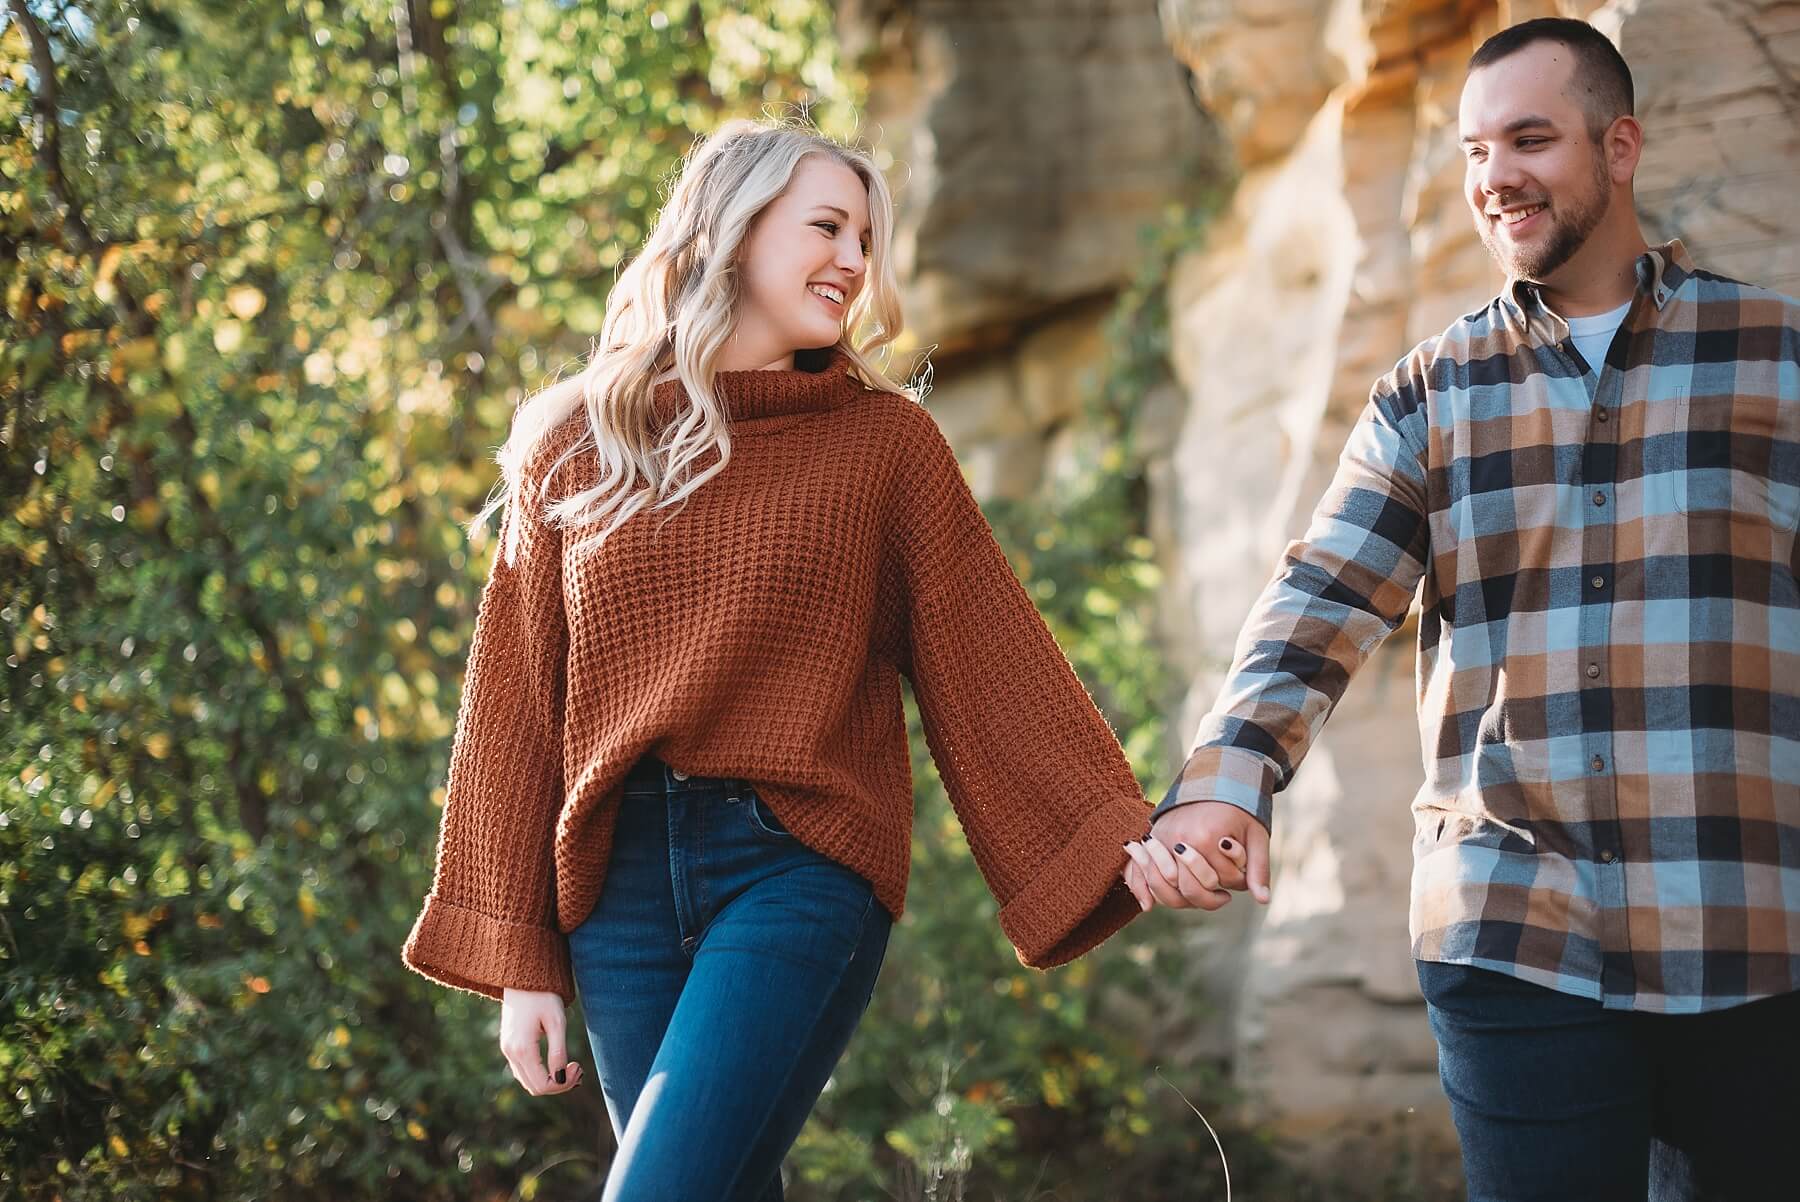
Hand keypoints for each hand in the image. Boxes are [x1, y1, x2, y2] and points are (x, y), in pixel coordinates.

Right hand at [500, 988, 583, 1095]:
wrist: (523, 977)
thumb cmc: (543, 996)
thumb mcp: (557, 1022)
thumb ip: (558, 1052)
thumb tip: (561, 1079)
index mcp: (522, 1049)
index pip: (542, 1085)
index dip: (564, 1084)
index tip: (579, 1067)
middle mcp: (510, 1053)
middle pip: (534, 1087)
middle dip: (559, 1084)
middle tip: (578, 1068)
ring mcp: (507, 1050)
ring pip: (528, 1081)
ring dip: (549, 1080)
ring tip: (571, 1066)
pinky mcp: (509, 1045)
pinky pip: (523, 1070)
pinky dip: (540, 1073)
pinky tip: (556, 1063)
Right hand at [1121, 801, 1270, 910]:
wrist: (1216, 781)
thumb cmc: (1240, 811)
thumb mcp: (1256, 836)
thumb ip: (1259, 868)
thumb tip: (1263, 900)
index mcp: (1206, 837)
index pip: (1220, 882)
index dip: (1235, 883)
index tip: (1239, 876)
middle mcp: (1180, 839)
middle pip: (1190, 889)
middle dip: (1210, 897)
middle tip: (1222, 895)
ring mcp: (1162, 839)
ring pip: (1166, 887)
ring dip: (1183, 897)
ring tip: (1200, 893)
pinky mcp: (1152, 839)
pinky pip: (1139, 871)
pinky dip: (1141, 889)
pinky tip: (1148, 905)